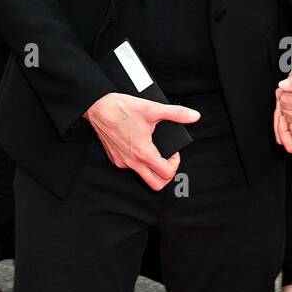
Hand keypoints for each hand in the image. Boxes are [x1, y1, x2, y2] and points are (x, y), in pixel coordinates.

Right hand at [83, 92, 199, 188]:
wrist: (97, 107)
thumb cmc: (121, 108)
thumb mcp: (152, 108)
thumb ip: (176, 114)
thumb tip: (194, 116)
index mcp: (143, 153)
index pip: (167, 173)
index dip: (175, 164)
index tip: (173, 153)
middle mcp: (132, 162)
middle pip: (155, 184)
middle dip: (166, 176)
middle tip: (167, 160)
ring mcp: (122, 162)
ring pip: (142, 176)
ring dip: (152, 169)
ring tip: (154, 151)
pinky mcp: (115, 159)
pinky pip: (131, 167)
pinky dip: (139, 161)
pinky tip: (139, 145)